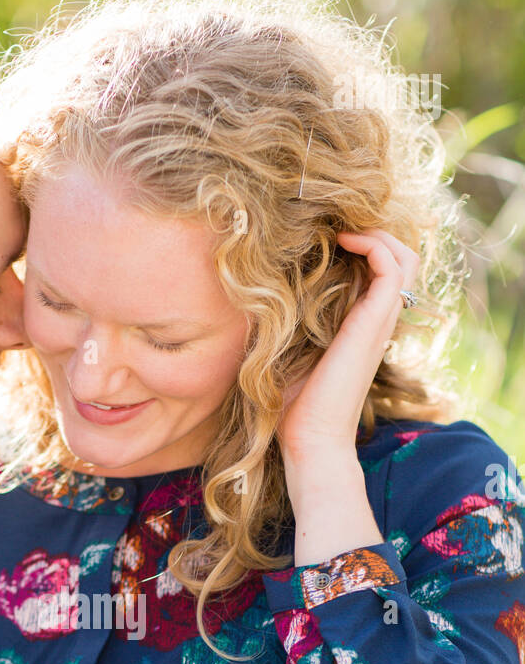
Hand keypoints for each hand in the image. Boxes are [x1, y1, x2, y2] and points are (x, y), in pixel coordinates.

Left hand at [279, 229, 420, 467]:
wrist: (309, 438)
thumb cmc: (291, 406)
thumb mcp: (288, 351)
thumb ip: (288, 321)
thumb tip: (256, 292)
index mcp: (361, 326)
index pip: (382, 271)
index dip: (363, 244)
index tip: (326, 235)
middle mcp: (377, 320)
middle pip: (402, 258)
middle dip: (375, 231)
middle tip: (339, 225)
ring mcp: (380, 321)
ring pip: (406, 257)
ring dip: (378, 233)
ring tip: (344, 229)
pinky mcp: (376, 323)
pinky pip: (393, 267)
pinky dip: (374, 244)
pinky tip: (342, 241)